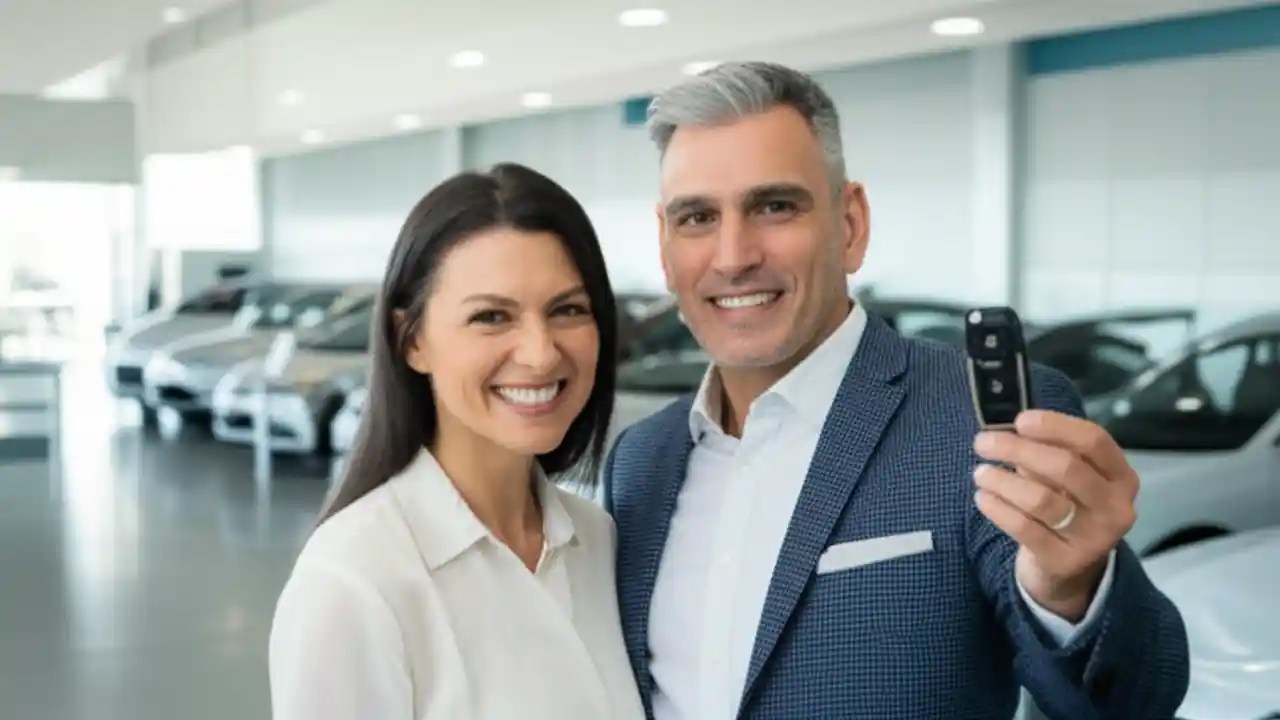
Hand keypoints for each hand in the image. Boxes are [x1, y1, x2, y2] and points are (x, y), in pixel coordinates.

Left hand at [972, 410, 1137, 621]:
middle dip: (1018, 450)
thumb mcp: (1067, 477)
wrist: (1070, 569)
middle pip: (1066, 467)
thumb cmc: (1065, 506)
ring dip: (1002, 480)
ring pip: (1041, 499)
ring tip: (980, 473)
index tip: (1020, 420)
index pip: (1094, 440)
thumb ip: (1048, 451)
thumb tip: (1009, 428)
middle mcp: (1116, 507)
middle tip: (983, 443)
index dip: (1055, 426)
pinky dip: (998, 508)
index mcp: (1121, 476)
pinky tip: (983, 497)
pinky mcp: (1065, 561)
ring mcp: (1094, 538)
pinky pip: (1024, 528)